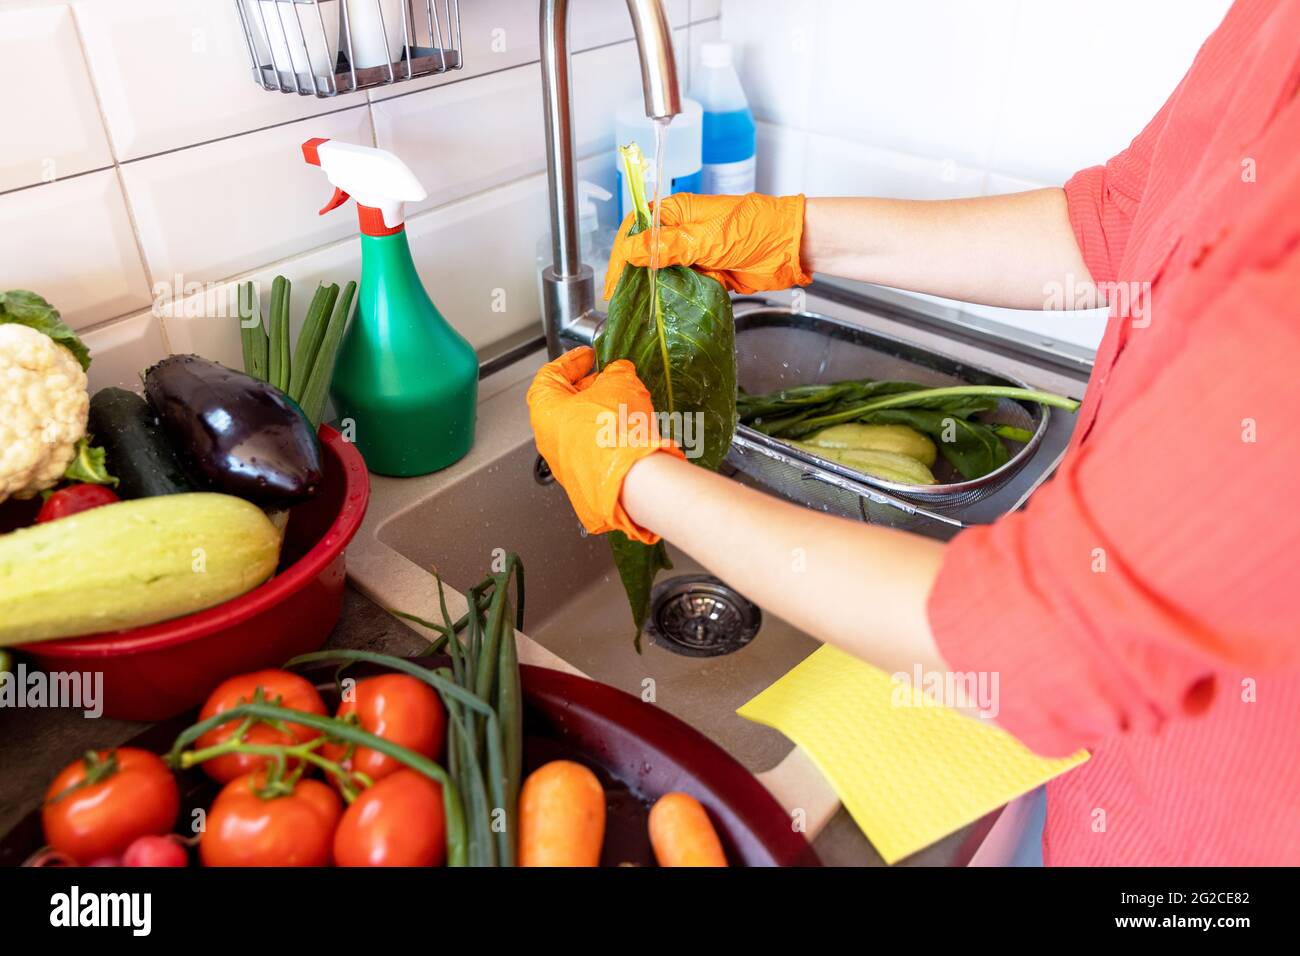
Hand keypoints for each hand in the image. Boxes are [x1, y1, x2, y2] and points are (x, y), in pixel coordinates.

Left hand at [525, 347, 684, 543]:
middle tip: (609, 377)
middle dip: (589, 387)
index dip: (573, 360)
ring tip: (623, 402)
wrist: (628, 478)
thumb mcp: (620, 383)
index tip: (587, 355)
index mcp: (544, 407)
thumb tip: (619, 371)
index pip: (551, 374)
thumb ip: (617, 371)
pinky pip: (591, 448)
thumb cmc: (613, 431)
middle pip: (564, 402)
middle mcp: (547, 436)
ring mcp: (563, 460)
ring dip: (599, 412)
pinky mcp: (582, 477)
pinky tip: (625, 428)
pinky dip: (605, 435)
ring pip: (579, 427)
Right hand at [603, 192, 811, 298]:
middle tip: (620, 299)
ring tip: (638, 308)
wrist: (791, 246)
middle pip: (646, 253)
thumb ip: (669, 246)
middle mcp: (682, 232)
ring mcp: (695, 254)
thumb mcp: (707, 237)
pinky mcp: (708, 274)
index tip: (614, 278)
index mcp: (678, 213)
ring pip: (663, 273)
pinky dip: (675, 298)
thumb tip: (632, 251)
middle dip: (632, 275)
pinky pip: (683, 287)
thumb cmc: (755, 229)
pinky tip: (664, 310)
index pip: (637, 229)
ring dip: (653, 288)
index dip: (622, 253)